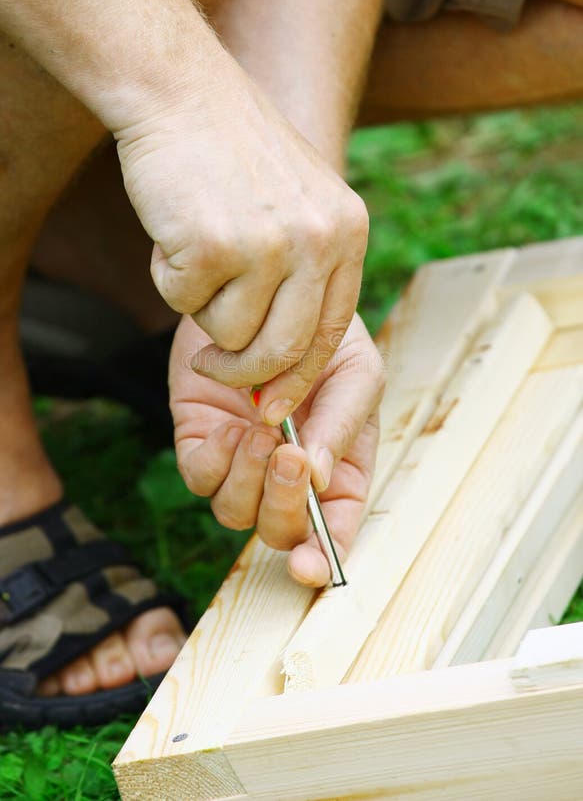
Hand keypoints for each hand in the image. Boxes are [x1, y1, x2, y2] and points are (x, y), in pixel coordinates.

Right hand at [115, 64, 368, 424]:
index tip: (272, 407)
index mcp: (347, 232)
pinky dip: (167, 278)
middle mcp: (320, 240)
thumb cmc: (229, 152)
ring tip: (194, 246)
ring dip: (199, 306)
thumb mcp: (296, 203)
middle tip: (208, 366)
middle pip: (283, 352)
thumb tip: (280, 363)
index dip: (299, 378)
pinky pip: (183, 305)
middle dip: (241, 372)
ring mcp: (270, 244)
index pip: (332, 333)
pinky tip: (172, 228)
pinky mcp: (216, 246)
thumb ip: (301, 274)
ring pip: (229, 334)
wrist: (179, 90)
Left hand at [170, 312, 384, 585]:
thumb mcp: (356, 371)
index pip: (333, 532)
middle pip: (280, 531)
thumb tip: (320, 478)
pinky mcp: (202, 443)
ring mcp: (242, 464)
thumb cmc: (325, 334)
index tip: (310, 569)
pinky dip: (215, 460)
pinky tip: (230, 425)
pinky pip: (200, 479)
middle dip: (284, 505)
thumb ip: (344, 423)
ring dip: (248, 479)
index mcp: (339, 469)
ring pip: (236, 513)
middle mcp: (288, 478)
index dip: (324, 560)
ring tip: (260, 428)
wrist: (264, 291)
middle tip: (288, 453)